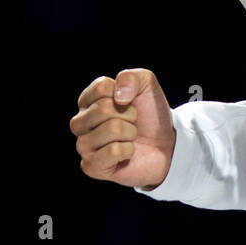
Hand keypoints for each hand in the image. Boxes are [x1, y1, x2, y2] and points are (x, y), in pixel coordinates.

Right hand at [69, 68, 176, 188]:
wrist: (165, 144)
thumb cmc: (150, 114)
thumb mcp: (146, 85)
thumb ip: (130, 78)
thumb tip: (118, 97)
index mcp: (87, 101)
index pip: (101, 87)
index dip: (125, 94)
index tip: (130, 103)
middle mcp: (80, 123)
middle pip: (103, 108)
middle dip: (129, 115)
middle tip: (133, 123)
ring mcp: (83, 146)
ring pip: (111, 129)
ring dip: (130, 133)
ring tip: (130, 137)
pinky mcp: (91, 166)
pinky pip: (113, 151)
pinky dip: (128, 150)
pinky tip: (127, 153)